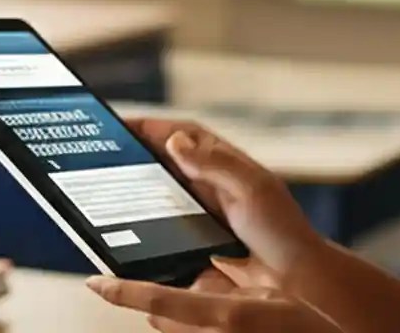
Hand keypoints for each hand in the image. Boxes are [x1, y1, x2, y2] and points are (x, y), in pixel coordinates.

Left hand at [87, 257, 342, 332]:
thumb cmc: (305, 329)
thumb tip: (199, 283)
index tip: (96, 282)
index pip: (159, 302)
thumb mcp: (271, 298)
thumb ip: (230, 291)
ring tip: (227, 314)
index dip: (123, 292)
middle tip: (199, 291)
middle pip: (160, 320)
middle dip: (165, 304)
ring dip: (183, 321)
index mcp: (227, 316)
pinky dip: (198, 330)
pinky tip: (232, 326)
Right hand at [127, 118, 326, 278]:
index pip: (185, 133)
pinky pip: (168, 220)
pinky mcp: (203, 236)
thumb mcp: (251, 189)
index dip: (153, 126)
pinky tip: (129, 225)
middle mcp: (216, 182)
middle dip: (139, 151)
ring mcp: (209, 209)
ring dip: (141, 183)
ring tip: (107, 184)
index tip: (120, 123)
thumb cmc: (281, 231)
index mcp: (228, 163)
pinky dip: (148, 218)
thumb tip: (176, 139)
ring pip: (166, 188)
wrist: (297, 276)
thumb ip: (215, 164)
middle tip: (102, 153)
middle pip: (170, 158)